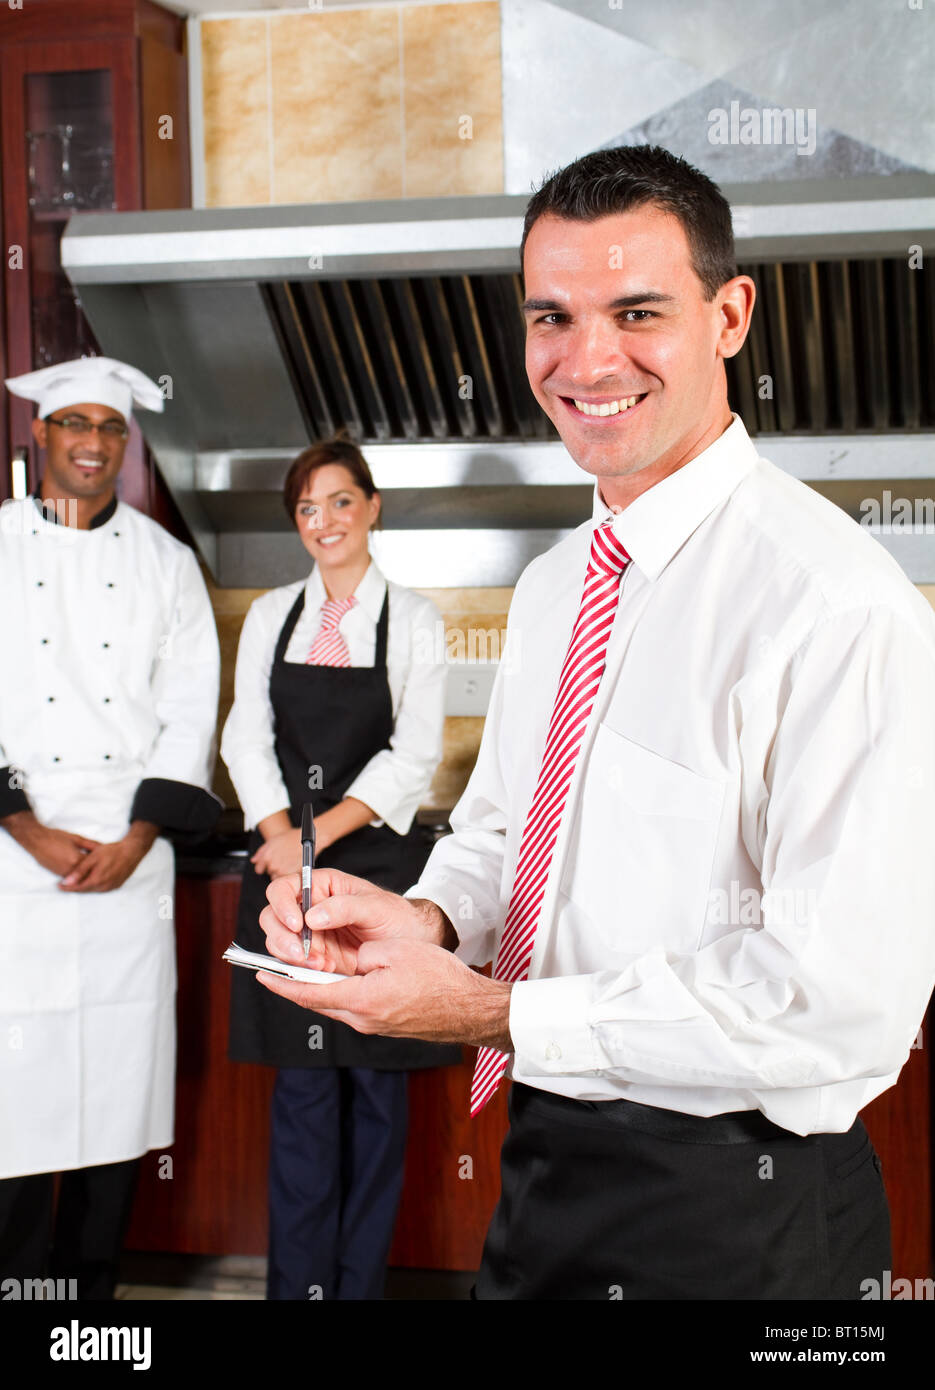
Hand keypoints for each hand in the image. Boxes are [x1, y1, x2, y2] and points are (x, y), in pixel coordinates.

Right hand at [9, 820, 99, 877]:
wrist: (37, 841)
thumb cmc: (56, 837)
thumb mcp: (76, 838)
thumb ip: (90, 845)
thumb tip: (103, 848)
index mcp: (77, 859)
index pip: (94, 866)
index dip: (102, 865)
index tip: (110, 865)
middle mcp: (71, 869)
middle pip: (88, 874)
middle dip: (97, 872)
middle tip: (107, 873)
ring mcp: (64, 873)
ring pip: (80, 878)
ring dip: (88, 876)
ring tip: (98, 874)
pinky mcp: (58, 874)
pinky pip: (72, 877)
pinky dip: (79, 876)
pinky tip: (85, 873)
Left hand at [60, 823, 157, 892]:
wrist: (132, 851)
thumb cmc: (112, 852)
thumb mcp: (93, 858)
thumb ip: (79, 871)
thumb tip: (66, 882)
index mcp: (96, 880)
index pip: (77, 888)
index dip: (67, 888)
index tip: (58, 886)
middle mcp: (104, 887)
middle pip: (85, 890)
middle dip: (74, 887)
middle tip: (64, 883)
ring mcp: (111, 887)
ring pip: (93, 889)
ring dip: (84, 886)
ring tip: (76, 881)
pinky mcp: (116, 885)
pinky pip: (101, 888)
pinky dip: (94, 885)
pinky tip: (91, 879)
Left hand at [251, 827, 301, 878]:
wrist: (307, 840)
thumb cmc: (291, 838)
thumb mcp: (272, 841)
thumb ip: (260, 852)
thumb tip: (254, 860)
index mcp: (266, 857)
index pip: (258, 869)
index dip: (263, 866)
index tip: (267, 865)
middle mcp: (273, 865)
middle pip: (269, 873)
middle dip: (274, 868)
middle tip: (282, 860)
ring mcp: (282, 871)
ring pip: (277, 877)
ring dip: (281, 873)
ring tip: (288, 863)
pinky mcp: (291, 875)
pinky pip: (286, 879)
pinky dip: (289, 875)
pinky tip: (292, 866)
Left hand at [258, 937, 512, 1049]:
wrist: (468, 1009)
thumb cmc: (439, 978)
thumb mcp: (395, 951)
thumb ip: (364, 953)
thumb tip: (354, 960)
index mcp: (361, 1000)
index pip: (310, 993)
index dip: (282, 984)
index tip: (260, 975)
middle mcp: (362, 1019)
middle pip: (318, 1001)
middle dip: (295, 985)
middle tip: (274, 969)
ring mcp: (373, 1025)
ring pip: (335, 1004)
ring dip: (318, 988)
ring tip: (304, 970)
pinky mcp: (384, 1025)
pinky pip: (352, 1007)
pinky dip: (339, 992)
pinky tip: (340, 979)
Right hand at [260, 867, 445, 976]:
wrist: (411, 945)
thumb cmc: (396, 917)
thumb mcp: (376, 907)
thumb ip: (345, 907)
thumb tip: (314, 915)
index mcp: (322, 887)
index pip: (286, 888)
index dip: (283, 904)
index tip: (296, 922)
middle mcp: (310, 909)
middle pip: (273, 916)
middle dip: (281, 936)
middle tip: (300, 952)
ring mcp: (310, 935)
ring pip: (278, 942)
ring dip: (290, 955)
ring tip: (316, 964)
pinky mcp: (315, 957)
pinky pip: (294, 963)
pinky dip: (301, 969)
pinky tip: (322, 970)